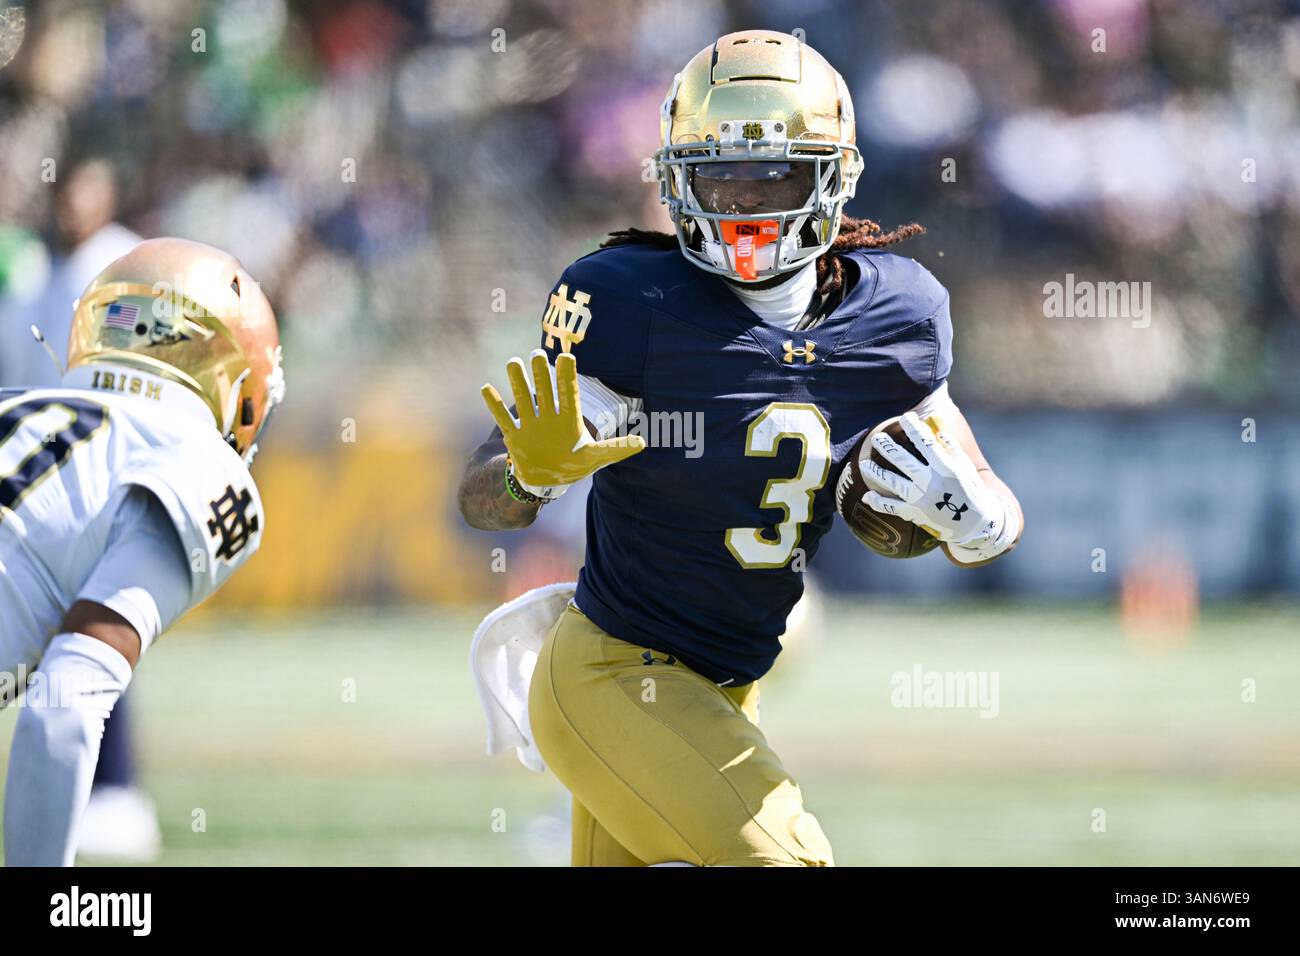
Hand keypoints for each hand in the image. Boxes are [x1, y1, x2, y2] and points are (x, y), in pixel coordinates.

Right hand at [479, 350, 644, 491]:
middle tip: (538, 353)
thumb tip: (643, 442)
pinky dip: (495, 405)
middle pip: (545, 390)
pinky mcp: (514, 436)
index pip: (568, 393)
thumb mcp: (596, 458)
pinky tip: (487, 387)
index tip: (566, 357)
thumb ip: (616, 449)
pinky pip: (502, 418)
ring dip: (518, 381)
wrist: (546, 480)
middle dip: (541, 373)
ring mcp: (530, 425)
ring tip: (514, 362)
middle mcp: (549, 417)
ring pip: (524, 398)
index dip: (567, 376)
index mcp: (569, 419)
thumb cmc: (573, 464)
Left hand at [861, 412, 1018, 562]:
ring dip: (875, 471)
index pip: (925, 441)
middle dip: (886, 446)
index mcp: (945, 467)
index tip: (905, 417)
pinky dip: (878, 502)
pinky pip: (892, 507)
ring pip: (891, 481)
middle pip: (901, 459)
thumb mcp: (966, 466)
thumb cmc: (971, 489)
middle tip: (876, 438)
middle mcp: (931, 481)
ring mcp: (921, 498)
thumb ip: (951, 446)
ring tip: (863, 463)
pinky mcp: (915, 513)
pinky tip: (867, 496)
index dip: (913, 427)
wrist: (975, 523)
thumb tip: (936, 426)